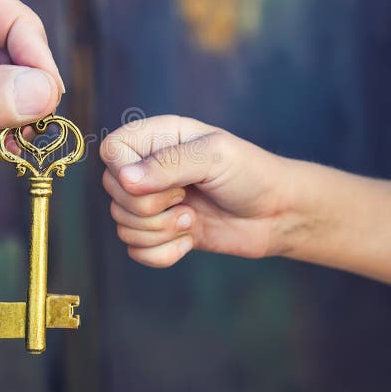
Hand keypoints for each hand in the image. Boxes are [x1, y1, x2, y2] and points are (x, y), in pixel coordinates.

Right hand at [100, 115, 305, 266]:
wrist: (278, 214)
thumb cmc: (251, 174)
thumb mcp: (215, 156)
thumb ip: (168, 164)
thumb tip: (124, 179)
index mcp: (157, 138)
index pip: (112, 151)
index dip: (125, 171)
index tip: (163, 180)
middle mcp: (149, 169)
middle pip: (113, 193)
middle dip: (149, 207)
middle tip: (186, 199)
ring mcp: (154, 202)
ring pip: (122, 224)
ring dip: (160, 231)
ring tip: (193, 219)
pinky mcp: (161, 233)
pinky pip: (136, 250)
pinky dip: (162, 253)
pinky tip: (189, 240)